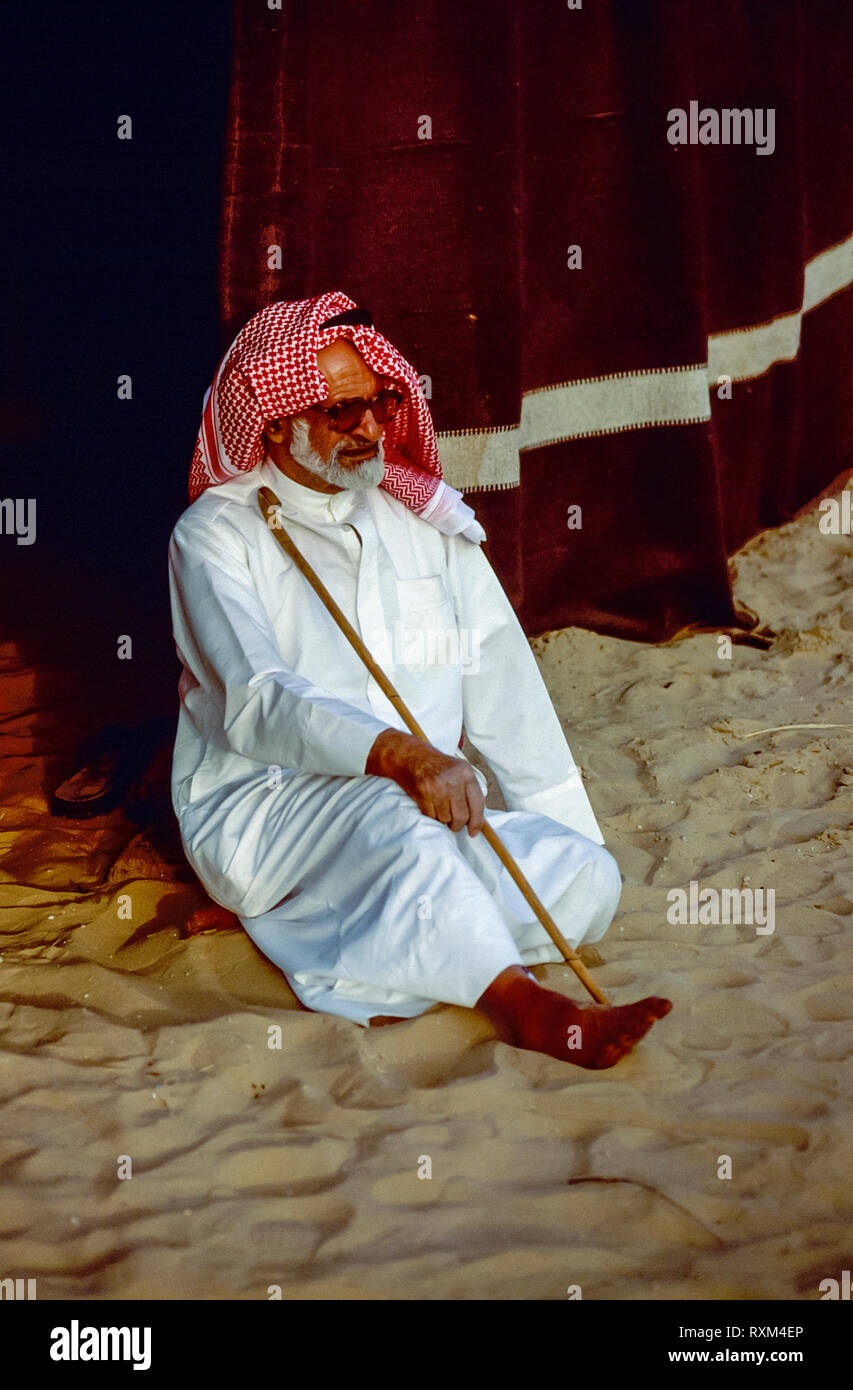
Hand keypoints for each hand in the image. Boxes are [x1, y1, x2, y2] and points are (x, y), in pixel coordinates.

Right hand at [365, 728, 484, 835]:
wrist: (410, 756)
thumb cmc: (436, 766)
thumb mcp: (458, 771)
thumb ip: (469, 791)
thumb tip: (477, 819)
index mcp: (466, 773)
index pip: (477, 803)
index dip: (477, 822)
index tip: (473, 832)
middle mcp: (453, 780)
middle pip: (462, 815)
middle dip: (458, 825)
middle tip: (454, 825)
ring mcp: (437, 786)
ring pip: (445, 818)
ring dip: (443, 819)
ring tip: (440, 809)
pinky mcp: (423, 793)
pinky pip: (431, 816)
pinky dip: (431, 815)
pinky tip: (430, 805)